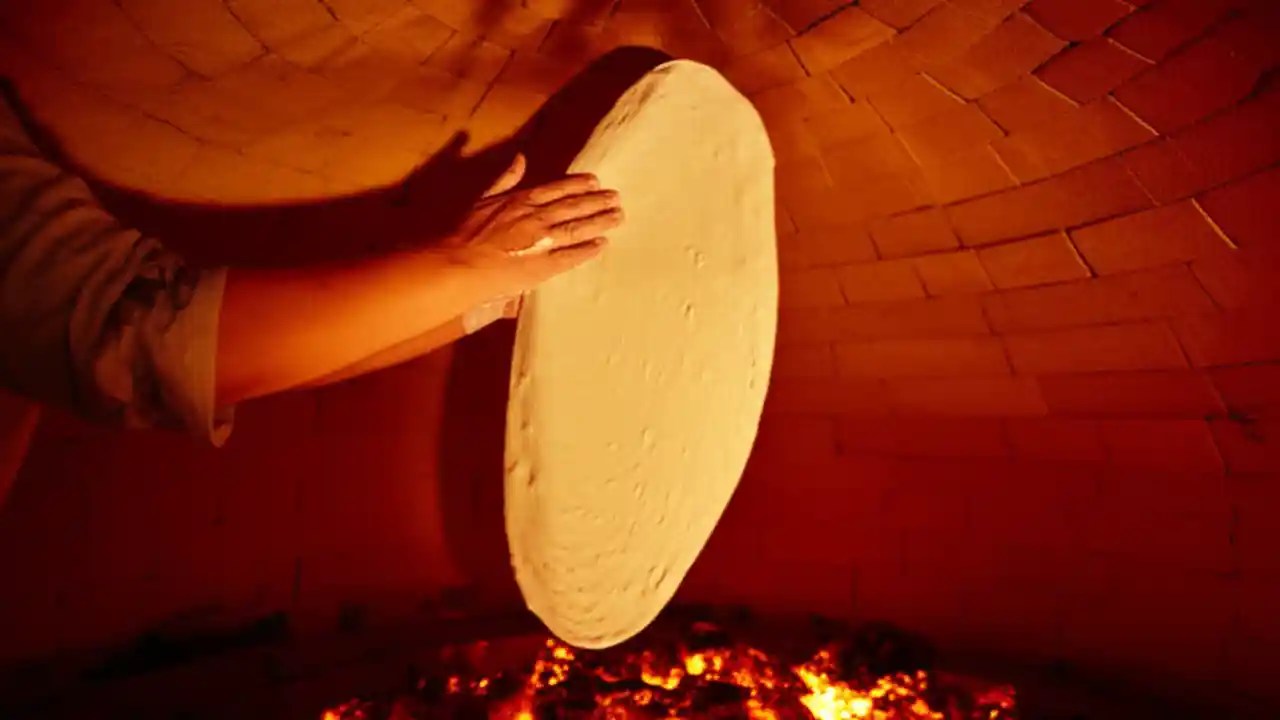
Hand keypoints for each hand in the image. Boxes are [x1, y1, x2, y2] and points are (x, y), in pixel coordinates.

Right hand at [448, 153, 623, 294]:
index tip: (596, 181)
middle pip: (575, 207)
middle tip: (617, 198)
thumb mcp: (483, 197)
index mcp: (522, 200)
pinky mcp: (544, 266)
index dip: (579, 185)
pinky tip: (603, 245)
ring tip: (618, 217)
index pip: (558, 189)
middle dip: (598, 202)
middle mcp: (538, 217)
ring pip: (579, 228)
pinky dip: (589, 250)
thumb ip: (505, 178)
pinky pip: (572, 256)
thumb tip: (521, 158)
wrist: (461, 264)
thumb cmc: (465, 233)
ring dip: (600, 222)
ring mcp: (543, 242)